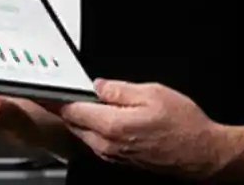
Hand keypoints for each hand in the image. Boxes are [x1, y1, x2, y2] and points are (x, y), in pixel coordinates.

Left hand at [50, 79, 236, 178]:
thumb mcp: (152, 93)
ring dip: (79, 117)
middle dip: (65, 106)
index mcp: (112, 126)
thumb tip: (97, 85)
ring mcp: (112, 154)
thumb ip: (118, 89)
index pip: (71, 109)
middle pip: (73, 122)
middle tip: (59, 90)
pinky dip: (92, 127)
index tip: (41, 90)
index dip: (54, 97)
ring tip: (85, 100)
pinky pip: (96, 141)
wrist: (201, 154)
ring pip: (83, 132)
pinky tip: (102, 116)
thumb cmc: (183, 125)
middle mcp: (107, 144)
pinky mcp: (119, 159)